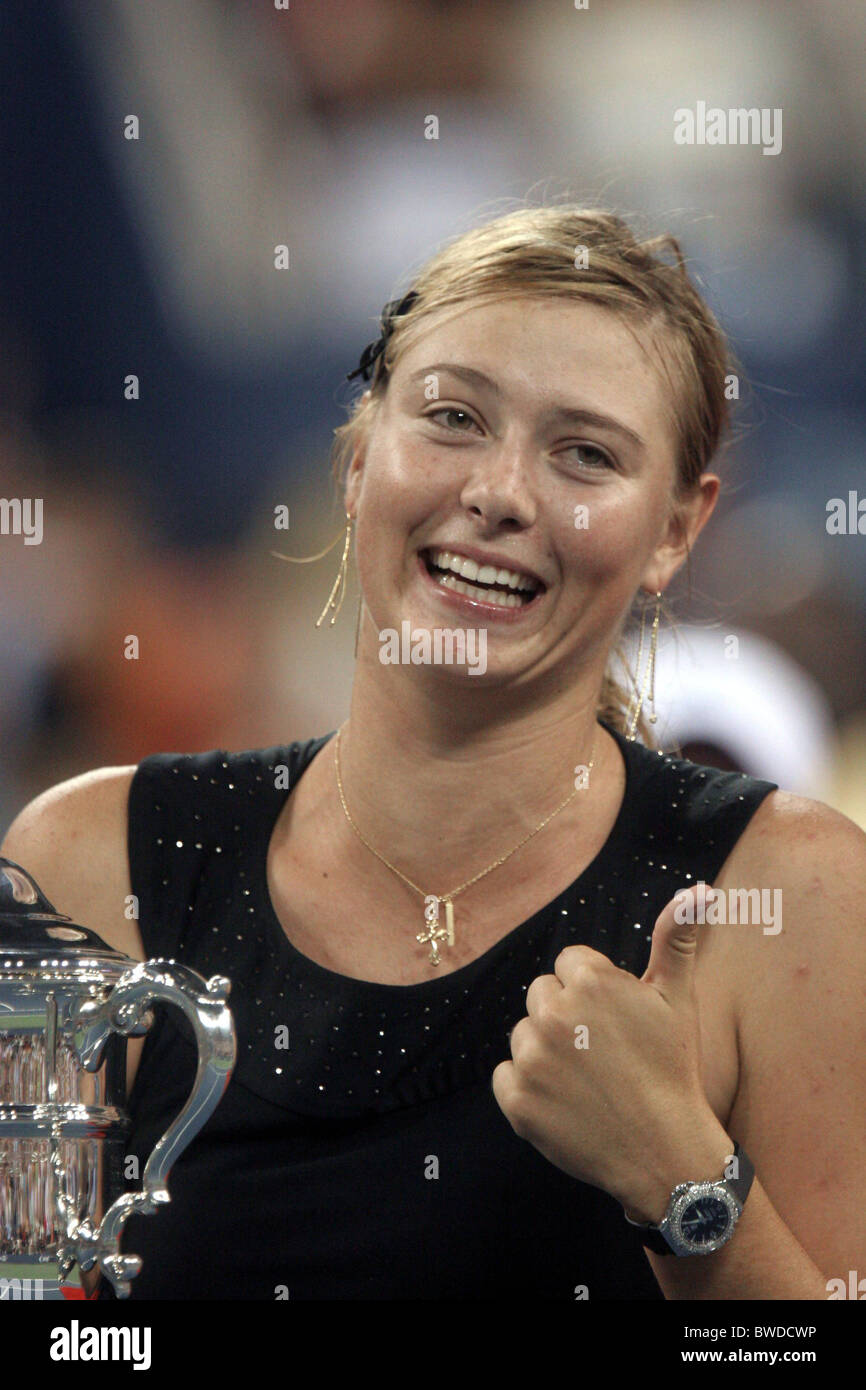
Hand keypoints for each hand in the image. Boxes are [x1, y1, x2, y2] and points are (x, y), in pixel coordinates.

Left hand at [491, 885, 731, 1219]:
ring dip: (546, 1051)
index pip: (570, 964)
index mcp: (589, 981)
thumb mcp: (678, 998)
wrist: (665, 1152)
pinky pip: (506, 1076)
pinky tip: (564, 1101)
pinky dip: (528, 1089)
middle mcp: (553, 1013)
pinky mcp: (516, 1100)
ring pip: (524, 1035)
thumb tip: (698, 890)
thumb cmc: (672, 1068)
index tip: (616, 1021)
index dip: (594, 991)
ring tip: (587, 1078)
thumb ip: (676, 938)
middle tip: (602, 1051)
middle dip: (567, 1016)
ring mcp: (531, 1059)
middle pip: (542, 996)